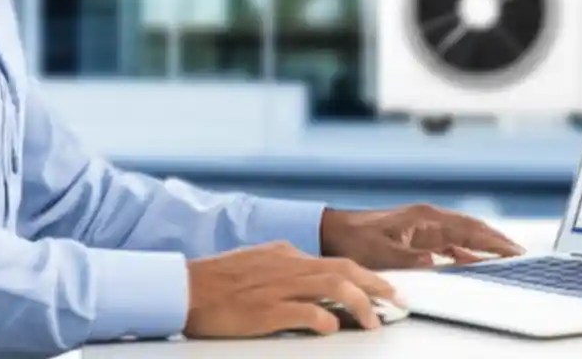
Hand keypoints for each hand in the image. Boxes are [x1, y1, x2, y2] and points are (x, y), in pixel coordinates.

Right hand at [185, 240, 399, 337]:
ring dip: (360, 303)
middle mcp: (287, 265)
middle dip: (376, 285)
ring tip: (374, 321)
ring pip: (332, 287)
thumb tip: (310, 284)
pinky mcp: (266, 309)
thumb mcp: (256, 264)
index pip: (334, 261)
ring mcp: (278, 286)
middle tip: (398, 300)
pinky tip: (334, 328)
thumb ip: (284, 270)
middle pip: (344, 269)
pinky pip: (305, 312)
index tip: (381, 288)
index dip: (363, 276)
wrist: (183, 288)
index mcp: (285, 253)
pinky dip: (325, 319)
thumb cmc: (214, 282)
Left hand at [319, 204, 525, 269]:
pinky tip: (475, 263)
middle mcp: (429, 219)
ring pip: (463, 236)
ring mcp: (425, 227)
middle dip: (497, 241)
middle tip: (521, 255)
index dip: (493, 240)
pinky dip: (466, 253)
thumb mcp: (382, 252)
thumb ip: (411, 258)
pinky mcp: (418, 236)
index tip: (514, 250)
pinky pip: (450, 244)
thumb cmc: (356, 239)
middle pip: (472, 229)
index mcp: (425, 218)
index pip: (468, 229)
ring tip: (507, 259)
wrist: (334, 231)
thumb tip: (438, 262)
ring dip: (484, 247)